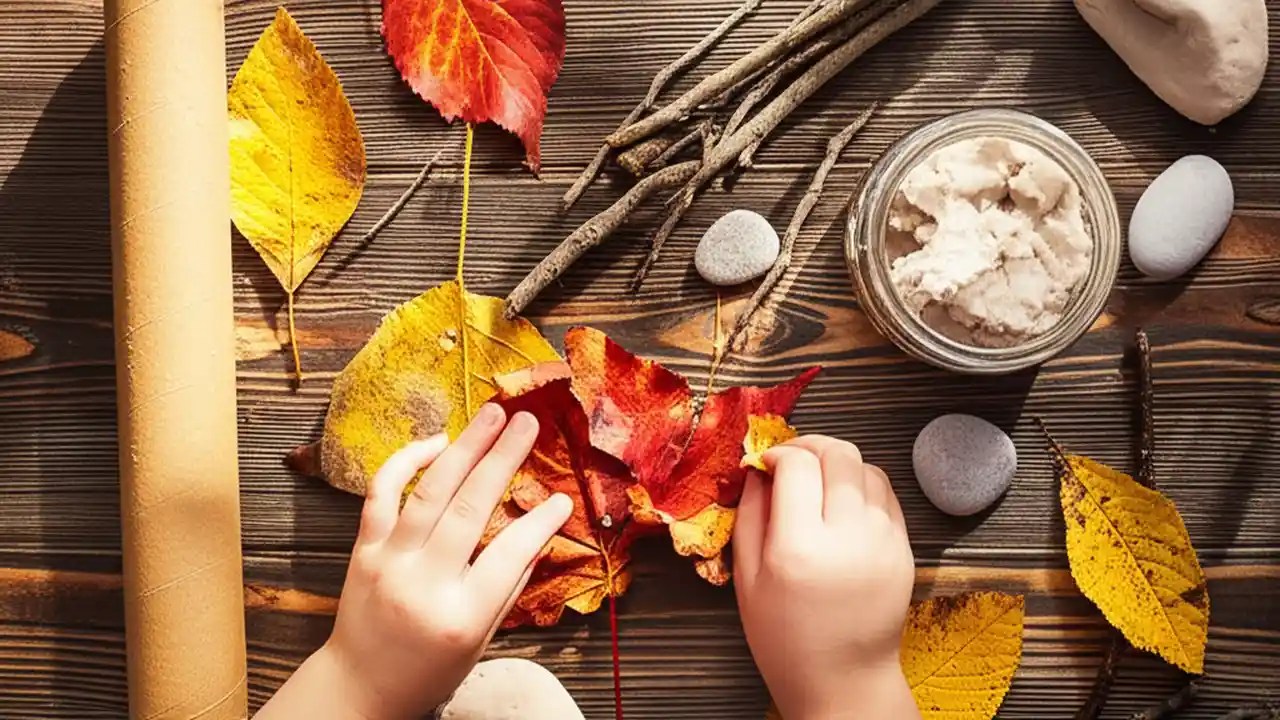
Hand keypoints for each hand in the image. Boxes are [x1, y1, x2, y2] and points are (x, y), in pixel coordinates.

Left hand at [255, 404, 572, 719]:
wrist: (361, 685)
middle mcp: (424, 584)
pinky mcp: (364, 549)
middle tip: (529, 423)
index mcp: (461, 615)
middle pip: (471, 509)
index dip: (540, 523)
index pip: (509, 554)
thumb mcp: (482, 640)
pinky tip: (438, 442)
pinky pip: (382, 494)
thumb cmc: (430, 668)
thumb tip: (540, 535)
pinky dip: (407, 461)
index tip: (562, 498)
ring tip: (493, 415)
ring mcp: (390, 562)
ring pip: (430, 492)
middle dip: (504, 459)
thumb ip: (509, 587)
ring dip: (465, 447)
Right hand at [734, 436, 918, 719]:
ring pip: (866, 467)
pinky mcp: (904, 549)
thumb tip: (757, 468)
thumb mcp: (747, 580)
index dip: (777, 453)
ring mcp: (883, 541)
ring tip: (818, 483)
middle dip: (810, 445)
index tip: (765, 464)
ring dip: (838, 464)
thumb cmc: (784, 638)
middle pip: (838, 454)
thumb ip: (749, 516)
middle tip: (791, 460)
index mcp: (798, 548)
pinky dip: (862, 485)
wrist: (843, 680)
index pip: (796, 464)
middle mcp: (847, 537)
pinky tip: (843, 503)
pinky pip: (887, 494)